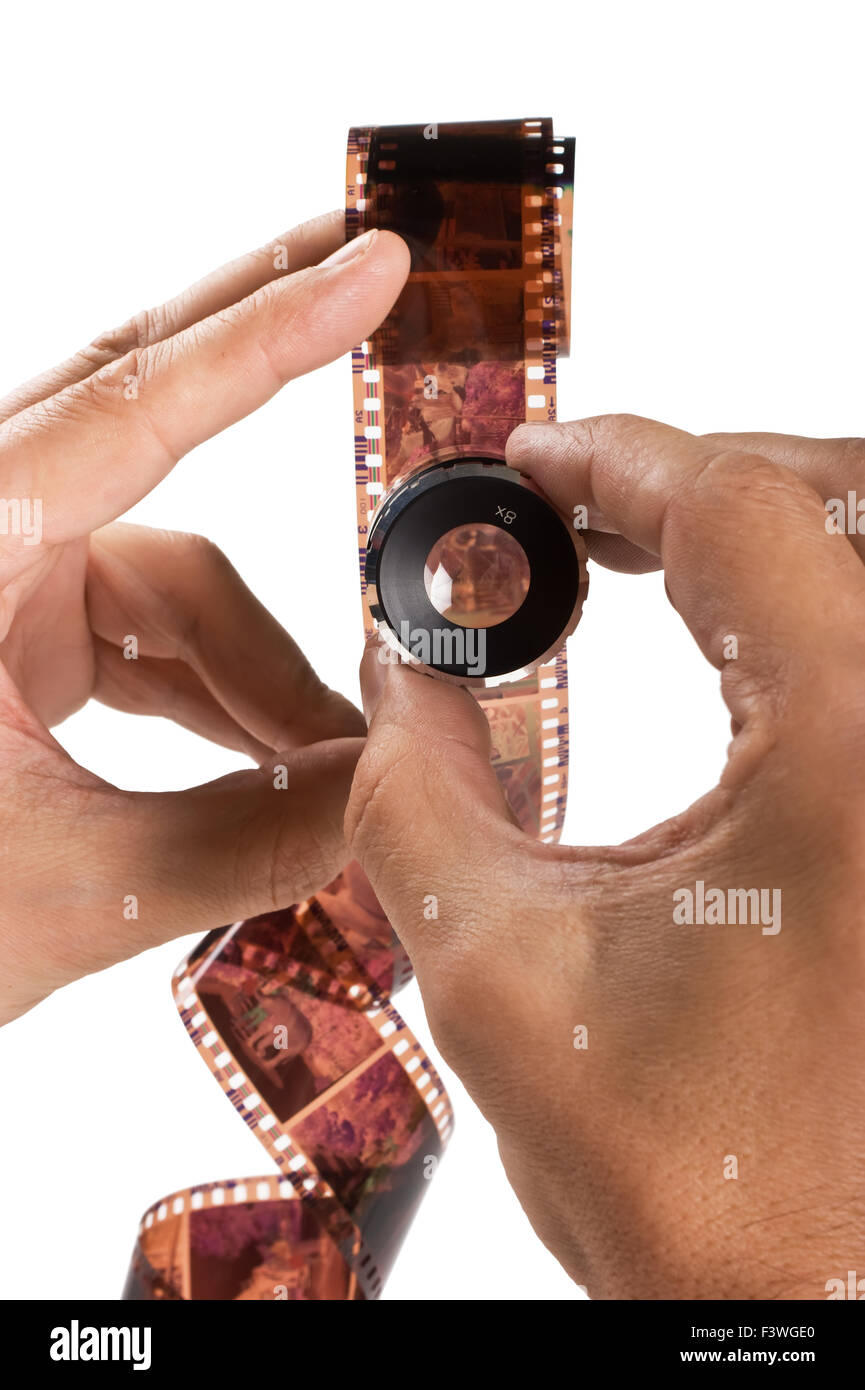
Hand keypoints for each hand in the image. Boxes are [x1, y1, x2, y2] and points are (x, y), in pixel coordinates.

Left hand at [0, 213, 409, 1024]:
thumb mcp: (56, 891)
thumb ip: (238, 841)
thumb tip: (385, 802)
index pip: (128, 414)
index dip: (267, 336)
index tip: (373, 264)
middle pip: (140, 421)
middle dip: (261, 357)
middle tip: (373, 277)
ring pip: (168, 580)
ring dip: (259, 671)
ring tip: (339, 765)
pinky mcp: (12, 641)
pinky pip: (146, 639)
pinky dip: (218, 697)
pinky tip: (278, 763)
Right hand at [346, 414, 864, 1299]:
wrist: (799, 1296)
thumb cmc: (682, 1175)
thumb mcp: (496, 969)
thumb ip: (415, 789)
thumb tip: (400, 665)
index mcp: (856, 755)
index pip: (741, 516)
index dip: (617, 459)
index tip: (530, 461)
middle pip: (846, 502)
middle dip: (709, 477)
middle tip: (581, 504)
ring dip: (769, 532)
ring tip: (644, 554)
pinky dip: (810, 612)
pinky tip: (727, 639)